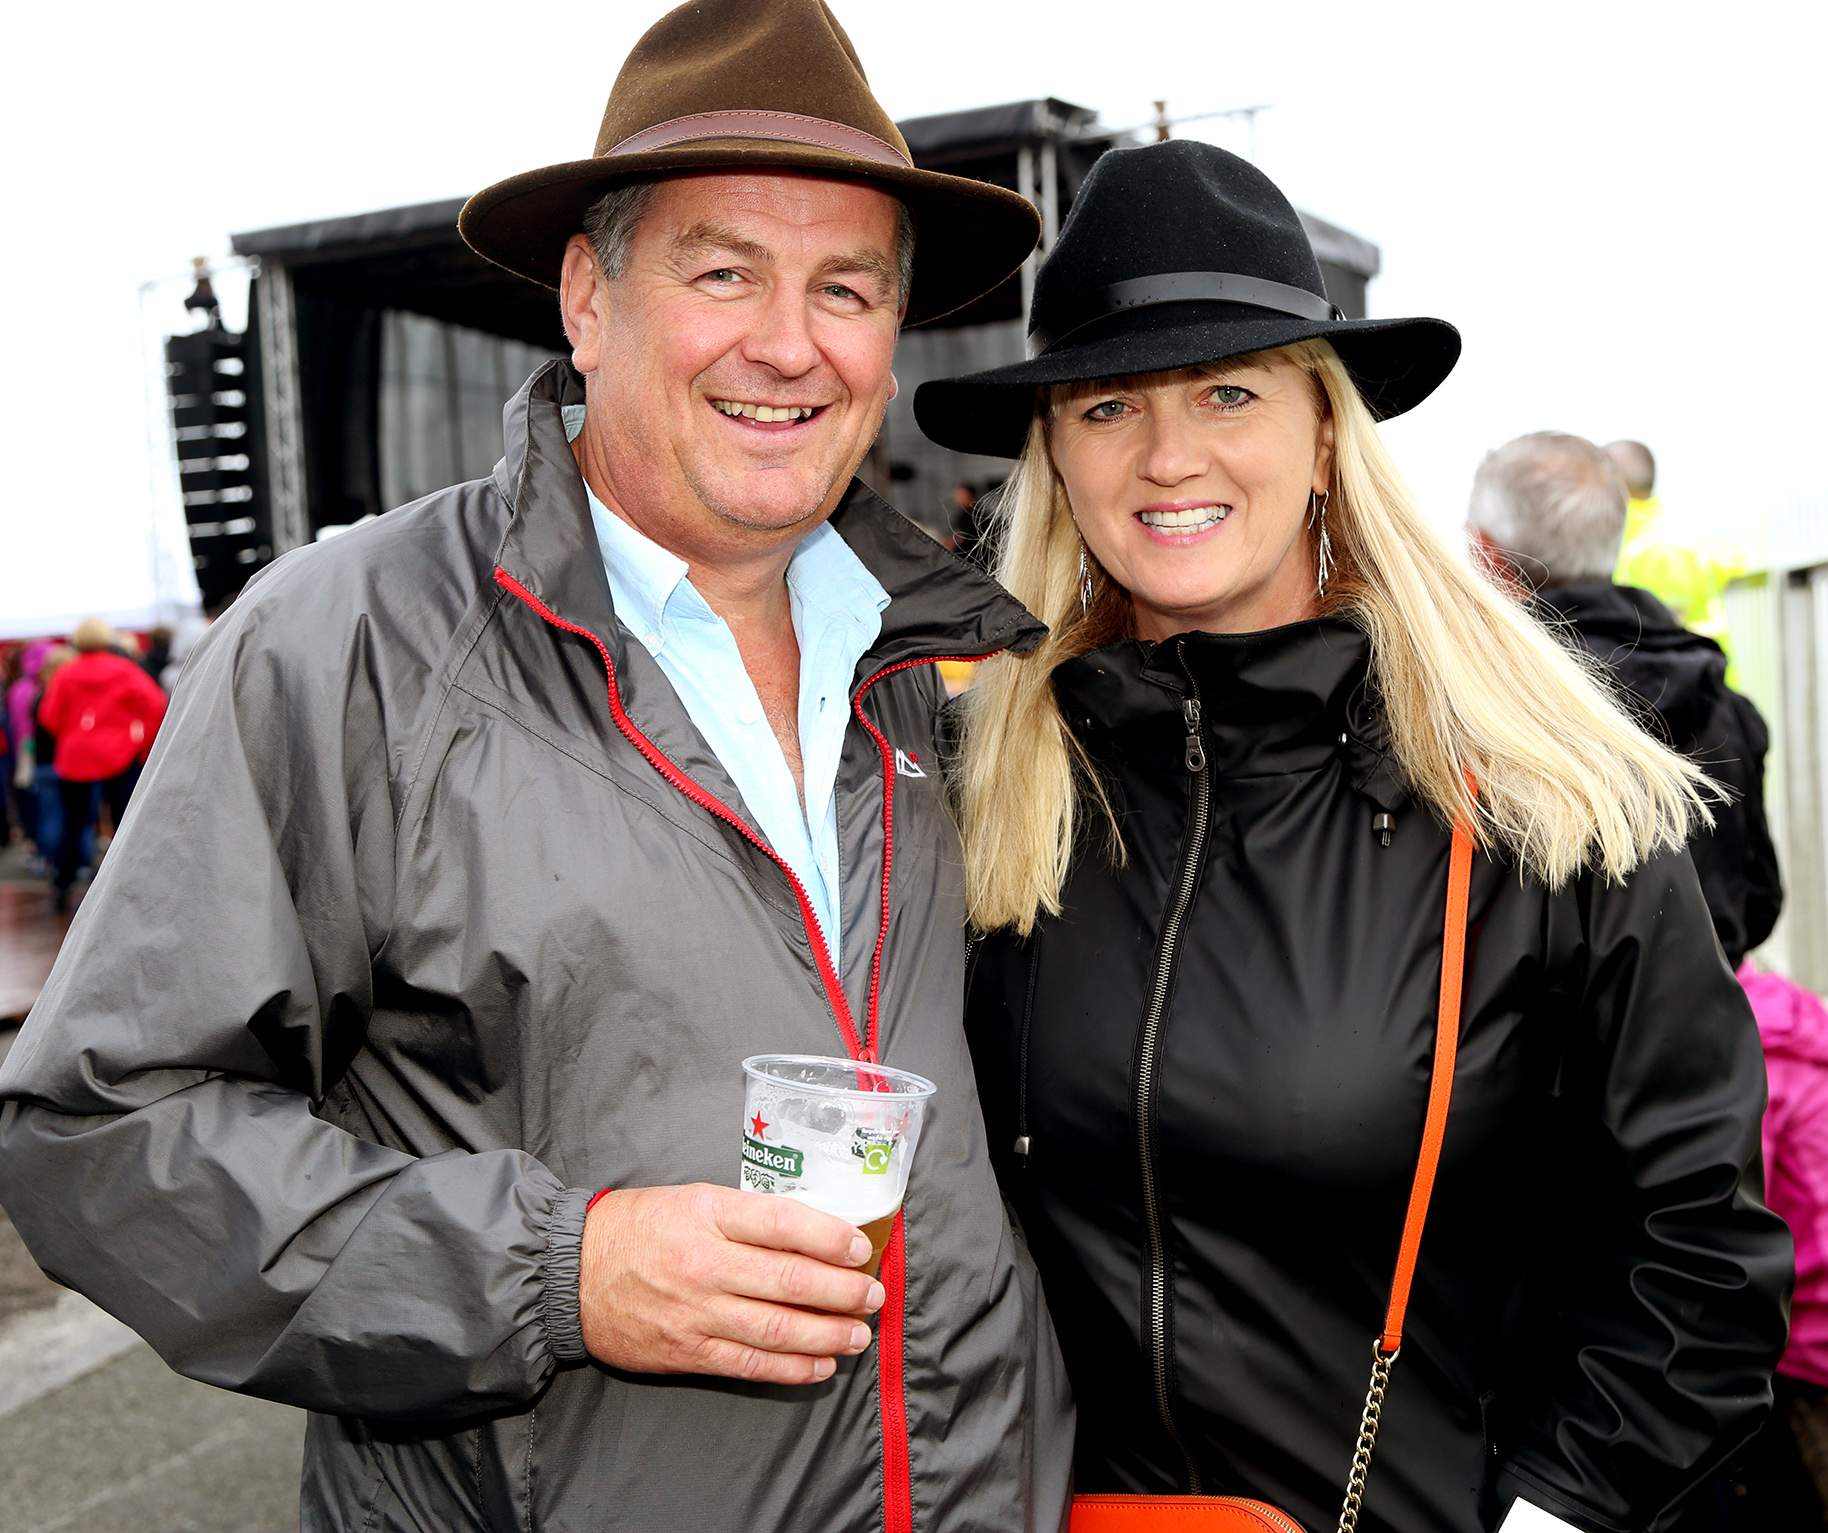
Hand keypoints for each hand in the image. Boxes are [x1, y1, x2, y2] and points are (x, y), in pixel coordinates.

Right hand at [579, 1184, 884, 1384]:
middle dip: (842, 1291)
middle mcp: (706, 1263)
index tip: (859, 1247)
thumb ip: (745, 1214)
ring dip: (827, 1335)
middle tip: (872, 1295)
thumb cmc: (636, 1228)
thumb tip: (810, 1231)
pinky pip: (749, 1364)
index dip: (830, 1237)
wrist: (570, 1273)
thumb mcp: (692, 1198)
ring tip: (858, 1334)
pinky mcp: (687, 1352)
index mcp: (709, 1214)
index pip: (783, 1223)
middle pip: (790, 1280)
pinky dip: (791, 1368)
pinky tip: (820, 1366)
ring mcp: (696, 1312)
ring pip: (777, 1328)